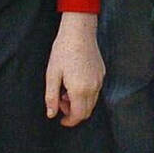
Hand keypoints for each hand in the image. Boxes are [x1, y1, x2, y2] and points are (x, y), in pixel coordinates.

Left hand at [45, 12, 103, 126]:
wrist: (79, 31)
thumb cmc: (63, 51)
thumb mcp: (52, 74)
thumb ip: (51, 97)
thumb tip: (51, 114)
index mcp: (80, 90)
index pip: (78, 115)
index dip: (69, 121)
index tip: (60, 119)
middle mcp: (93, 87)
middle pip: (87, 111)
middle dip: (74, 112)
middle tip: (60, 100)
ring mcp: (99, 79)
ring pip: (92, 101)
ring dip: (80, 102)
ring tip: (66, 88)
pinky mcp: (102, 72)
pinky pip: (96, 90)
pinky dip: (86, 93)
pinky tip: (75, 80)